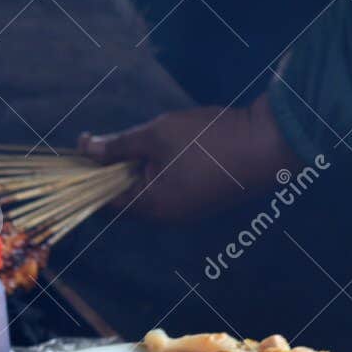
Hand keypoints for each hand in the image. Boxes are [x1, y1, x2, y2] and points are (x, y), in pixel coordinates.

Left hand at [79, 94, 299, 224]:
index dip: (87, 172)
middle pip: (122, 196)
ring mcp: (184, 211)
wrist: (270, 143)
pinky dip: (156, 170)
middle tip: (104, 138)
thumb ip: (118, 145)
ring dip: (134, 167)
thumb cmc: (210, 140)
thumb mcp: (156, 134)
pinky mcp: (200, 200)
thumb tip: (86, 148)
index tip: (82, 145)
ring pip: (145, 190)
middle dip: (110, 168)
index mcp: (150, 206)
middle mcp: (165, 217)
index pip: (102, 198)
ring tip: (138, 139)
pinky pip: (166, 188)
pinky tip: (164, 146)